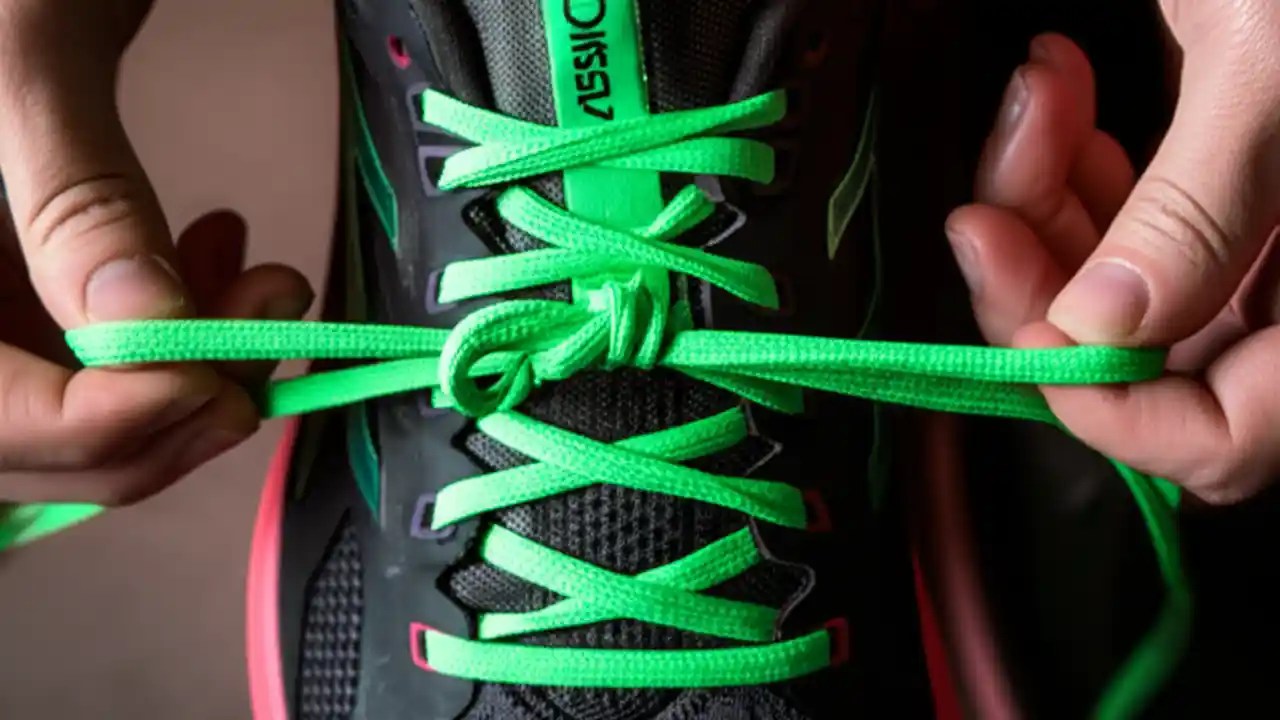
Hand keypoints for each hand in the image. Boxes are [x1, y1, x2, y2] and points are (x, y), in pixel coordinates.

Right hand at [0, 0, 311, 504]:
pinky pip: (99, 337)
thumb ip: (78, 197)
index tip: (214, 385)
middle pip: (37, 432)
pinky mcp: (21, 269)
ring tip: (267, 291)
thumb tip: (151, 323)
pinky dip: (180, 318)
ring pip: (83, 396)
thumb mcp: (22, 55)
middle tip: (260, 344)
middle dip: (167, 405)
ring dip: (195, 362)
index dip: (101, 424)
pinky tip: (226, 255)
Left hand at [947, 21, 1279, 504]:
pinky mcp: (1222, 172)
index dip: (1109, 405)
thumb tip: (1100, 327)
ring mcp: (1261, 232)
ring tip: (1039, 98)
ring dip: (1038, 204)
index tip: (1028, 326)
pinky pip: (1121, 212)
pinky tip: (1059, 90)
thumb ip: (1197, 213)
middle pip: (1140, 359)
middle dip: (1040, 286)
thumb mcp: (1276, 71)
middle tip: (983, 214)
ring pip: (1110, 284)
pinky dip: (1068, 162)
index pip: (1222, 438)